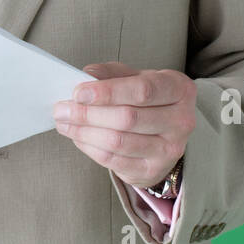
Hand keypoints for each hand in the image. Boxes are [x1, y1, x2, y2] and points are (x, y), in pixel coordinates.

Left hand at [52, 62, 195, 189]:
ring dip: (84, 132)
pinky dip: (90, 148)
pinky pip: (114, 161)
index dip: (108, 92)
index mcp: (178, 89)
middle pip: (128, 118)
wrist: (167, 131)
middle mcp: (181, 121)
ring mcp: (169, 149)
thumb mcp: (136, 77)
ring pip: (118, 142)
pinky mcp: (153, 170)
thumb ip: (112, 73)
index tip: (78, 92)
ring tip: (64, 122)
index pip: (142, 90)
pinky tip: (78, 137)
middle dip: (88, 114)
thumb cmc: (149, 99)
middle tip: (62, 109)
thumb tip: (87, 75)